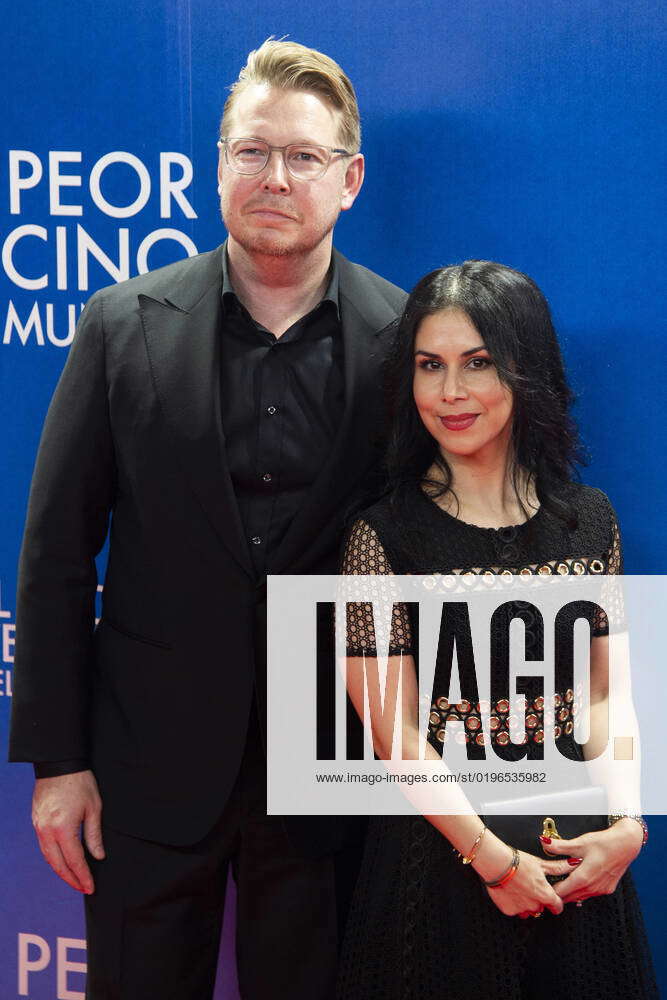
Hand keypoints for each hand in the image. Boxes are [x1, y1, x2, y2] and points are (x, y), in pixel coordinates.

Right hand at [32, 770, 104, 893]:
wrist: (58, 764)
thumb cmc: (80, 782)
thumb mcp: (94, 807)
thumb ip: (94, 835)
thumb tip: (98, 856)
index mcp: (63, 828)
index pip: (75, 861)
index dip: (83, 876)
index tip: (91, 887)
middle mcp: (47, 831)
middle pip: (58, 864)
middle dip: (71, 879)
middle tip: (83, 888)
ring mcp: (39, 827)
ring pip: (48, 857)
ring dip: (61, 870)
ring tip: (74, 879)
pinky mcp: (36, 822)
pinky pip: (43, 846)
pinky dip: (53, 858)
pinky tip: (62, 861)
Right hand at [473, 835, 572, 917]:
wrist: (496, 863)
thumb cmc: (518, 862)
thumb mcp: (540, 863)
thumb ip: (559, 867)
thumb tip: (574, 863)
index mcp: (545, 895)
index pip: (558, 907)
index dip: (556, 902)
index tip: (552, 897)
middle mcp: (535, 906)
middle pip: (542, 908)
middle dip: (538, 900)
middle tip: (530, 886)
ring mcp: (521, 910)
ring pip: (528, 911)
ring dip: (526, 904)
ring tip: (520, 888)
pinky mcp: (509, 911)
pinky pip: (515, 911)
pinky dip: (514, 904)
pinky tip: (510, 891)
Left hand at [542, 821, 643, 904]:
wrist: (626, 844)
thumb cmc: (604, 843)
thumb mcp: (580, 843)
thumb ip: (560, 846)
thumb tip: (544, 842)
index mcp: (584, 878)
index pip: (561, 893)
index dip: (550, 890)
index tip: (543, 885)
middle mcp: (593, 888)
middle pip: (569, 898)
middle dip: (559, 893)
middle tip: (549, 885)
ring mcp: (601, 890)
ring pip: (580, 897)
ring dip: (570, 892)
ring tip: (561, 882)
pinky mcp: (607, 889)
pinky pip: (590, 895)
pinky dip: (581, 891)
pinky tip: (578, 881)